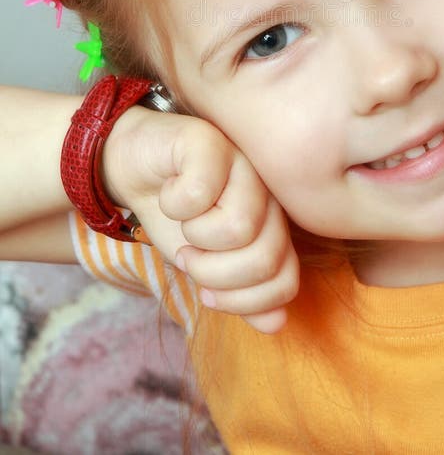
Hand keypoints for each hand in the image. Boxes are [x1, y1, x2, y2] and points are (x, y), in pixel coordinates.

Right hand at [104, 107, 299, 333]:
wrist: (135, 166)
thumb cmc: (177, 217)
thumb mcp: (205, 265)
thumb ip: (240, 294)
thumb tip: (276, 323)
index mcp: (273, 226)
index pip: (285, 281)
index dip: (241, 301)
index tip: (206, 290)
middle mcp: (268, 194)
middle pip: (265, 259)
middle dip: (213, 273)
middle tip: (190, 254)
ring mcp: (244, 163)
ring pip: (239, 228)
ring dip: (195, 236)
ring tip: (184, 220)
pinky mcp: (211, 142)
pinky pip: (199, 194)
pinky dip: (173, 204)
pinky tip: (170, 189)